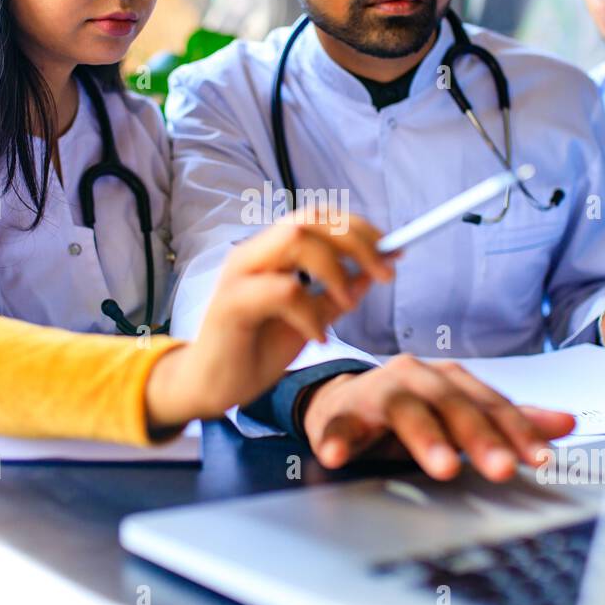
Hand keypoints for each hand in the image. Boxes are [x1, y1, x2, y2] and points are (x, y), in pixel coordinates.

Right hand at [145, 212, 395, 427]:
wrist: (211, 387)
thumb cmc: (256, 350)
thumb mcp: (309, 320)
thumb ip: (335, 296)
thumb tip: (372, 273)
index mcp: (270, 252)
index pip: (318, 218)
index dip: (359, 228)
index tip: (393, 249)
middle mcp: (253, 253)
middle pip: (310, 219)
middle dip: (356, 240)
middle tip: (385, 271)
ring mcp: (239, 274)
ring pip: (295, 239)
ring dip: (335, 268)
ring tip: (349, 302)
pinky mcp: (231, 303)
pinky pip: (283, 291)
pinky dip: (311, 312)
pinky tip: (318, 336)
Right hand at [300, 356, 575, 481]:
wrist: (342, 401)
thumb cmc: (410, 411)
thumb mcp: (461, 414)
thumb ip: (509, 421)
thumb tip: (567, 423)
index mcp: (451, 380)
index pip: (491, 406)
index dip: (517, 431)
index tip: (540, 458)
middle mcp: (418, 378)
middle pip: (453, 406)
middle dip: (478, 438)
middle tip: (501, 469)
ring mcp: (378, 392)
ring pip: (404, 411)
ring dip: (424, 438)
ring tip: (442, 469)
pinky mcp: (341, 412)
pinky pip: (338, 426)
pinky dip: (336, 439)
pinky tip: (336, 456)